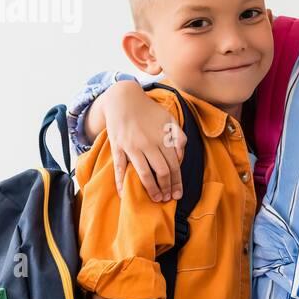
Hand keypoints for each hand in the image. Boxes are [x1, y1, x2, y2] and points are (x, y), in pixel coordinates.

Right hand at [102, 80, 186, 201]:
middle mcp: (149, 144)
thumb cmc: (149, 111)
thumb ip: (179, 137)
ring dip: (151, 189)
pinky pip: (120, 168)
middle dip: (166, 188)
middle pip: (161, 172)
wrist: (123, 99)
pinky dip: (121, 183)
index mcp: (163, 139)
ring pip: (144, 173)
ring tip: (155, 199)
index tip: (178, 194)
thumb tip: (181, 156)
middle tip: (167, 199)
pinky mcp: (118, 147)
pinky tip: (124, 195)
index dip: (177, 182)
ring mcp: (132, 146)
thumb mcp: (169, 119)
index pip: (174, 166)